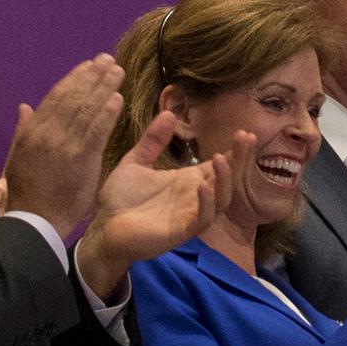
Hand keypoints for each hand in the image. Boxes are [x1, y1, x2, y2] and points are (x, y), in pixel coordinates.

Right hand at [2, 54, 124, 236]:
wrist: (35, 220)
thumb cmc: (28, 191)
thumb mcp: (18, 156)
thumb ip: (23, 129)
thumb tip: (25, 106)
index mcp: (32, 131)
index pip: (56, 97)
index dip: (74, 79)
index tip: (88, 65)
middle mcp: (48, 132)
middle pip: (74, 97)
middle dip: (92, 76)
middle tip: (108, 60)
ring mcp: (64, 144)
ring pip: (87, 109)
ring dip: (104, 88)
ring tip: (117, 72)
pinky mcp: (81, 158)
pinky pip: (97, 130)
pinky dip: (107, 113)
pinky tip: (118, 99)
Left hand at [76, 111, 232, 298]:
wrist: (101, 228)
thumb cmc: (120, 199)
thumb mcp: (136, 162)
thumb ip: (152, 140)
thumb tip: (168, 113)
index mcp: (188, 181)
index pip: (220, 165)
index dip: (235, 151)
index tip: (244, 132)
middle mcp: (195, 197)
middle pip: (228, 180)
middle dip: (240, 160)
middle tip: (245, 138)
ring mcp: (189, 215)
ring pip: (221, 200)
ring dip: (225, 180)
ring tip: (221, 158)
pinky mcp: (180, 232)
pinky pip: (201, 219)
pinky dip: (206, 203)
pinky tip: (202, 186)